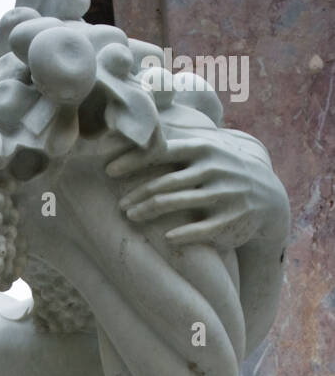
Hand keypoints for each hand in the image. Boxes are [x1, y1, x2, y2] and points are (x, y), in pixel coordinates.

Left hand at [105, 134, 288, 248]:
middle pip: (165, 182)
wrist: (267, 199)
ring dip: (149, 211)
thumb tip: (129, 137)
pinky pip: (200, 230)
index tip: (108, 170)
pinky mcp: (230, 220)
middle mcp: (214, 169)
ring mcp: (223, 194)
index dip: (133, 161)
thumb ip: (174, 147)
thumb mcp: (206, 153)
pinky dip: (180, 234)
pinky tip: (165, 238)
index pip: (162, 152)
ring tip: (130, 216)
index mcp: (203, 149)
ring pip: (177, 203)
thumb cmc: (222, 174)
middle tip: (119, 205)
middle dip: (137, 194)